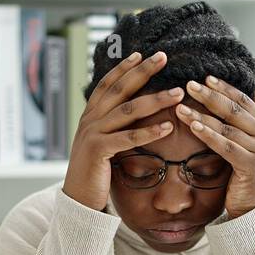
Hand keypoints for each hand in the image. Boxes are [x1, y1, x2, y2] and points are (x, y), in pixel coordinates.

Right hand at [62, 51, 184, 211]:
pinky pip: (128, 138)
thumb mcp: (102, 145)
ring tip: (178, 93)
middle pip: (120, 89)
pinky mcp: (98, 151)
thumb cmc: (94, 174)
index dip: (123, 68)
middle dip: (142, 71)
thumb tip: (132, 116)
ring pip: (128, 110)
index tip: (141, 54)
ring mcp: (92, 134)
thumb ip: (113, 128)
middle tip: (163, 56)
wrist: (76, 200)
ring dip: (155, 99)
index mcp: (90, 116)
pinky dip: (149, 131)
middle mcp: (89, 120)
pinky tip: (167, 127)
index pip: (108, 84)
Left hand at [177, 76, 254, 217]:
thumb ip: (253, 119)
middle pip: (234, 110)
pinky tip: (193, 126)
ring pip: (227, 128)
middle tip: (189, 85)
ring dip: (202, 115)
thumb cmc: (245, 173)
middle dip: (210, 96)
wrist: (252, 207)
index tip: (204, 77)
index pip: (243, 100)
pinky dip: (208, 135)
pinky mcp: (250, 165)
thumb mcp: (251, 143)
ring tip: (182, 106)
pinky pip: (225, 146)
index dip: (223, 88)